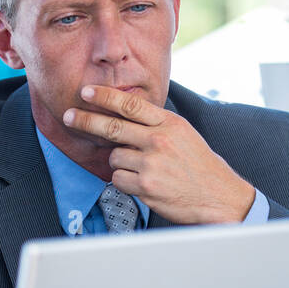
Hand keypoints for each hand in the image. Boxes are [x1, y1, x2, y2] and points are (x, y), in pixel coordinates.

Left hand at [62, 85, 255, 224]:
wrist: (219, 196)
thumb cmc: (199, 165)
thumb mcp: (183, 133)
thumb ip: (156, 124)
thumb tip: (124, 115)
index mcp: (169, 123)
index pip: (131, 105)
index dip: (105, 96)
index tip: (86, 91)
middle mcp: (159, 141)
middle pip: (112, 127)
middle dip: (86, 120)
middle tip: (69, 115)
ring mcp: (151, 164)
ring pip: (114, 157)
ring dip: (119, 163)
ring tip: (142, 168)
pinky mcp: (146, 186)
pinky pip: (118, 179)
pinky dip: (124, 181)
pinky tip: (142, 183)